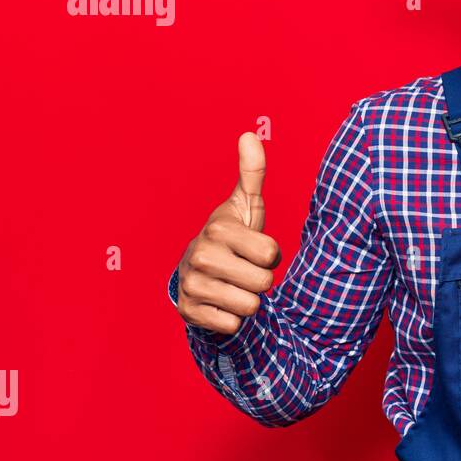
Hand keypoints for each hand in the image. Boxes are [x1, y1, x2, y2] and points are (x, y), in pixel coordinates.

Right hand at [175, 132, 281, 335]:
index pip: (272, 254)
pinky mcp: (188, 313)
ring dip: (248, 300)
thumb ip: (252, 173)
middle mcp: (201, 256)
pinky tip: (220, 303)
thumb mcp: (244, 206)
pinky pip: (233, 326)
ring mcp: (192, 286)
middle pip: (264, 283)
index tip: (253, 248)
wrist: (198, 274)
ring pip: (251, 307)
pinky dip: (232, 319)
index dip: (270, 255)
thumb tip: (249, 134)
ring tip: (233, 285)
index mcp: (218, 229)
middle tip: (243, 269)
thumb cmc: (232, 238)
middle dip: (261, 280)